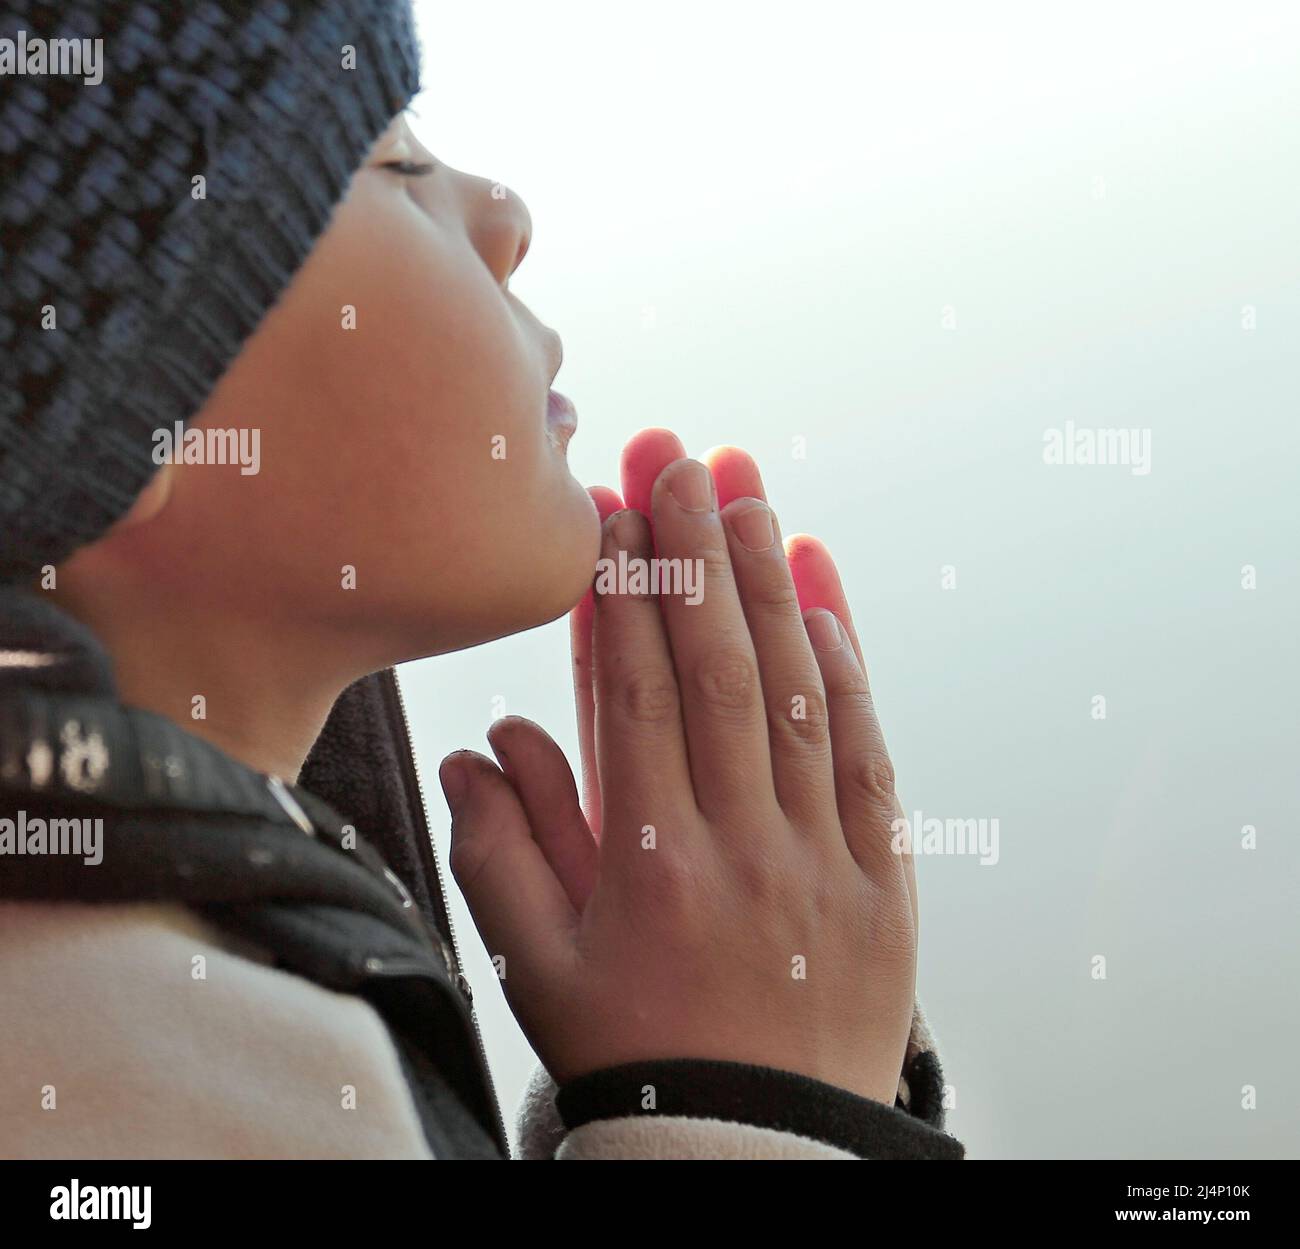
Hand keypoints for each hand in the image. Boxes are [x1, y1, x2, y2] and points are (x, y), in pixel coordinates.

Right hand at [439, 441, 917, 1103]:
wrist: (759, 1153)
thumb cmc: (637, 1055)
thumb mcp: (539, 969)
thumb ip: (501, 849)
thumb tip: (482, 742)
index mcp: (648, 864)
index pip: (636, 693)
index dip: (623, 590)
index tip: (614, 506)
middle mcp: (741, 845)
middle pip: (717, 667)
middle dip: (695, 549)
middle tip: (681, 453)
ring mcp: (822, 857)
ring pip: (795, 693)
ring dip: (770, 583)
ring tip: (749, 490)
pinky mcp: (884, 877)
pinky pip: (867, 756)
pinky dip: (846, 670)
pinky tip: (824, 597)